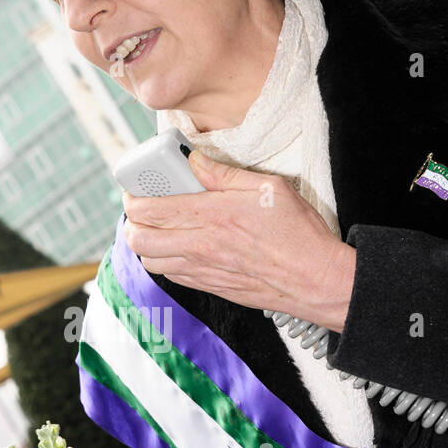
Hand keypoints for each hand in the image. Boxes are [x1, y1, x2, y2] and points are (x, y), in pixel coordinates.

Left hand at [122, 150, 355, 331]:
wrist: (315, 280)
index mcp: (212, 216)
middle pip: (138, 240)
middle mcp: (200, 246)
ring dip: (147, 244)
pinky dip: (166, 262)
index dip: (133, 199)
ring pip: (149, 262)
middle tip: (142, 210)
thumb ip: (225, 174)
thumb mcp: (269, 188)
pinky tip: (181, 248)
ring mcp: (203, 270)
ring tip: (160, 229)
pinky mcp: (211, 287)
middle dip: (132, 223)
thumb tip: (194, 161)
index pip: (149, 210)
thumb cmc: (298, 233)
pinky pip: (172, 276)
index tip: (136, 190)